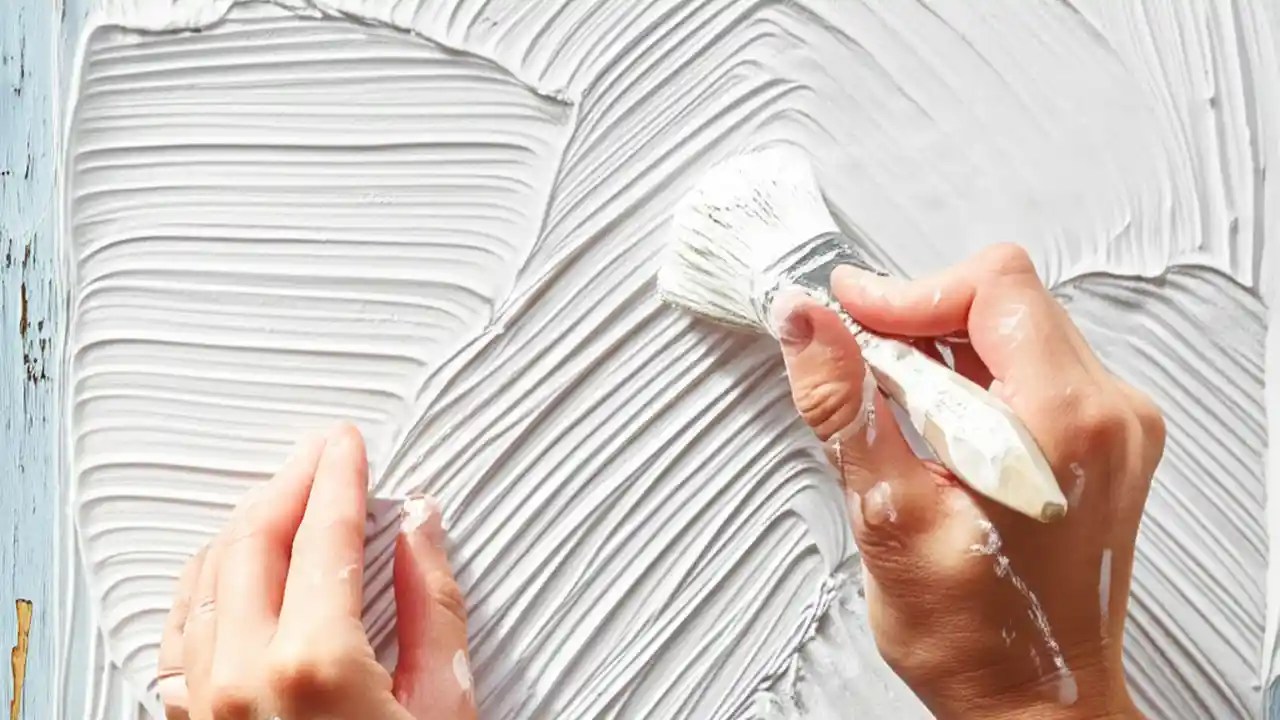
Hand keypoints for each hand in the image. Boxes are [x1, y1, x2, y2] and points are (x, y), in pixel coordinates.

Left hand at [156, 423, 476, 719]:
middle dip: (291, 484)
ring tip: (280, 497)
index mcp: (315, 664)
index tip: (348, 444)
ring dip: (246, 525)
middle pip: (255, 542)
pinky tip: (223, 566)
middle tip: (319, 453)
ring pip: (208, 578)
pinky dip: (202, 584)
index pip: (324, 536)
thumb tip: (420, 527)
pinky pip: (178, 634)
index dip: (340, 478)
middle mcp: (245, 678)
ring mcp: (208, 705)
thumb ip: (433, 610)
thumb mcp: (442, 708)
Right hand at [773, 245, 1162, 718]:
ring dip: (942, 349)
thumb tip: (806, 322)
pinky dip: (973, 378)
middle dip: (919, 319)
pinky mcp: (1104, 441)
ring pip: (1017, 330)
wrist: (1037, 702)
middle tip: (859, 363)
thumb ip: (844, 407)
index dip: (908, 290)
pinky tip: (934, 424)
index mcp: (1065, 420)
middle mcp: (1109, 413)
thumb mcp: (890, 518)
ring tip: (892, 404)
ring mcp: (1115, 427)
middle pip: (1006, 301)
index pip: (993, 285)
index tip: (850, 311)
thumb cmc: (979, 638)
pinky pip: (1034, 368)